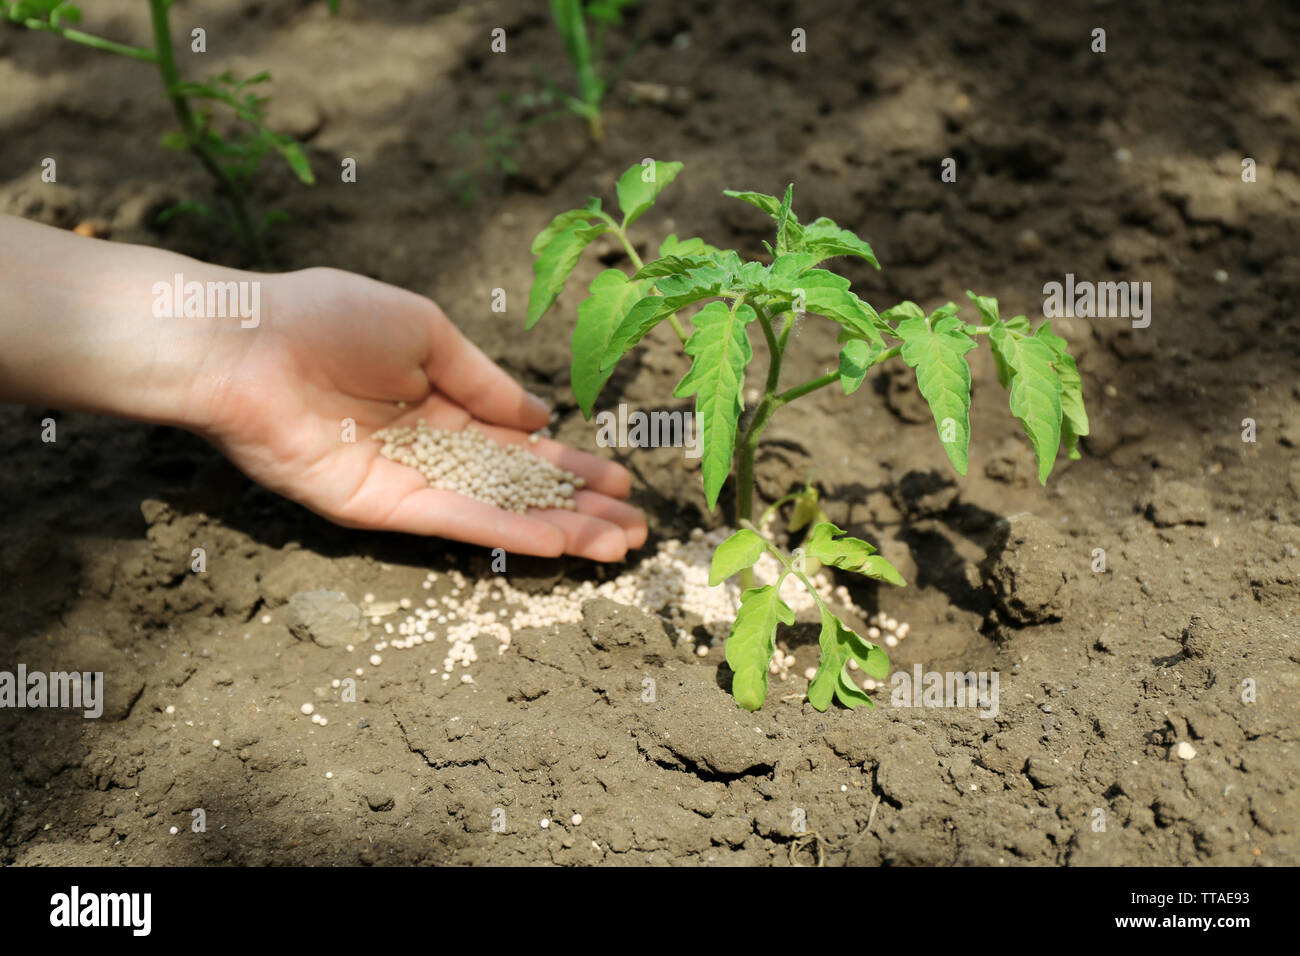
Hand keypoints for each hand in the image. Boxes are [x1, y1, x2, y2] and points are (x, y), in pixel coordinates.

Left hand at [194, 267, 646, 560]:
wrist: (245, 341)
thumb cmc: (330, 318)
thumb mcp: (426, 331)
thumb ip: (484, 381)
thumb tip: (541, 416)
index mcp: (441, 401)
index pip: (520, 444)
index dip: (572, 463)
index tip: (621, 481)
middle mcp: (431, 448)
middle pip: (519, 487)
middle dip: (579, 507)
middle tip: (636, 529)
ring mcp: (407, 482)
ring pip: (497, 512)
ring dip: (559, 530)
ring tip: (618, 546)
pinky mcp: (379, 508)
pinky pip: (455, 523)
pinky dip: (507, 533)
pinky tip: (559, 541)